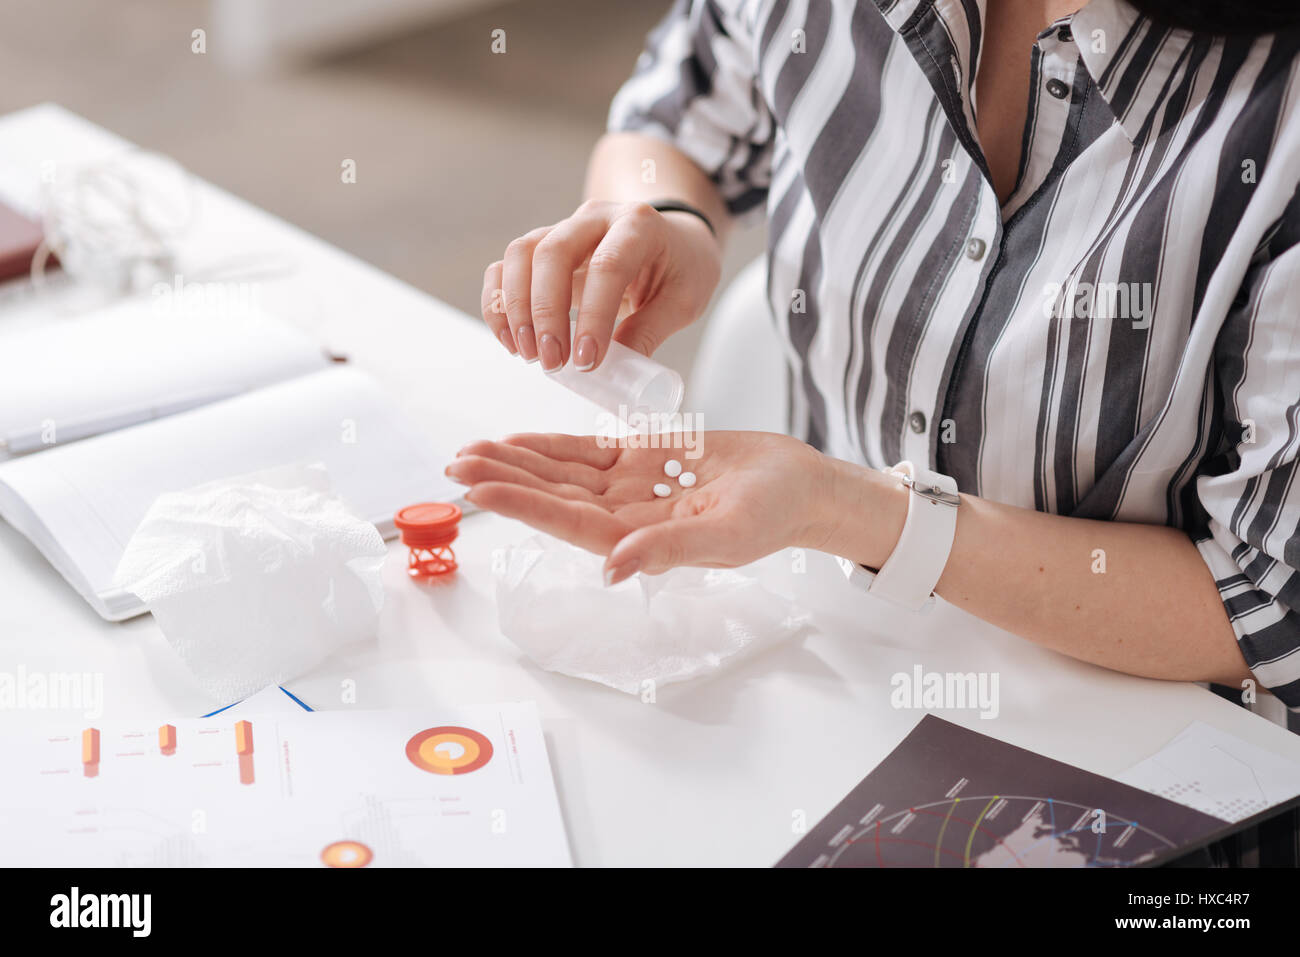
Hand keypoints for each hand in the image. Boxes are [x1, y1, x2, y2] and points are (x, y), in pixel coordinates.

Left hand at [445, 431, 906, 583]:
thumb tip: (614, 569)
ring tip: (470, 451)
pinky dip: (550, 446)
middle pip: (553, 497)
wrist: (800, 484)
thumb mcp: (729, 534)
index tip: (480, 488)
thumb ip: (669, 550)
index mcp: (641, 538)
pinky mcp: (641, 461)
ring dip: (517, 462)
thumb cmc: (774, 514)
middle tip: (454, 465)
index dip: (523, 503)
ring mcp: (631, 488)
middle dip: (504, 480)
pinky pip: (586, 454)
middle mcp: (625, 516)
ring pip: (562, 474)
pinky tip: (517, 441)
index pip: (569, 520)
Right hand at [480, 200, 721, 371]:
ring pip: (521, 254)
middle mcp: (596, 218)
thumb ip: (650, 331)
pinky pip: (506, 266)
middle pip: (553, 253)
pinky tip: (511, 339)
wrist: (674, 238)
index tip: (586, 360)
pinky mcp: (543, 246)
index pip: (609, 265)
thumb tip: (614, 374)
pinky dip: (498, 302)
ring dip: (515, 308)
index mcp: (639, 225)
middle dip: (546, 313)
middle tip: (552, 362)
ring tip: (528, 355)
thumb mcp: (683, 300)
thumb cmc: (682, 267)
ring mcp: (564, 228)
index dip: (594, 315)